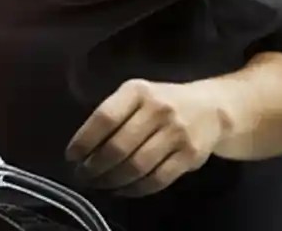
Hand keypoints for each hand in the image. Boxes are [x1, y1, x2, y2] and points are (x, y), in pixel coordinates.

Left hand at [65, 79, 225, 197]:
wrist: (210, 108)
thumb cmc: (160, 102)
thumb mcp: (135, 95)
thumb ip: (112, 114)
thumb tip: (82, 148)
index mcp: (137, 91)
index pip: (105, 118)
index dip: (84, 140)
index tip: (71, 156)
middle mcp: (158, 109)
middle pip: (119, 146)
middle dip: (95, 166)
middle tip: (82, 176)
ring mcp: (176, 133)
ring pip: (137, 165)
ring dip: (112, 180)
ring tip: (99, 185)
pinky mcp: (190, 155)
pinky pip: (158, 179)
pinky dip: (135, 189)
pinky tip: (121, 190)